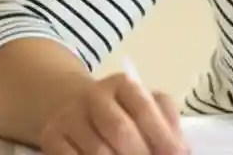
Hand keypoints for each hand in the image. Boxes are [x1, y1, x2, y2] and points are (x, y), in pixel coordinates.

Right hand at [39, 73, 187, 154]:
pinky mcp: (51, 137)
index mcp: (123, 84)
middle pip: (120, 131)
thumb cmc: (120, 109)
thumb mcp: (146, 104)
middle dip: (141, 154)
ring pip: (98, 151)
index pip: (145, 109)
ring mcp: (70, 116)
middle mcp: (94, 96)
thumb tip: (181, 151)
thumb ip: (167, 122)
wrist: (69, 103)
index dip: (163, 136)